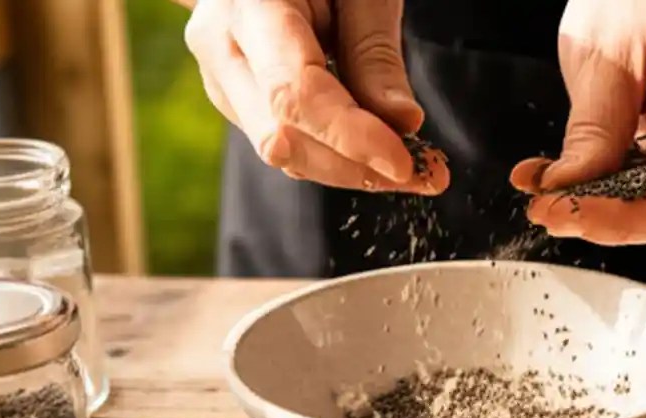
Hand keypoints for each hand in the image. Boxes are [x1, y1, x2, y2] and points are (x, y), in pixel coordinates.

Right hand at [184, 0, 448, 192]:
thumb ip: (376, 54)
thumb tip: (402, 123)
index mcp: (249, 3)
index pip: (295, 93)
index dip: (351, 137)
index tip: (404, 163)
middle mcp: (222, 45)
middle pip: (282, 137)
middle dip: (356, 166)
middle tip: (424, 174)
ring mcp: (222, 77)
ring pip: (283, 152)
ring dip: (351, 170)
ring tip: (412, 168)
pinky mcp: (237, 99)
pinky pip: (287, 143)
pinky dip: (336, 157)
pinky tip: (378, 153)